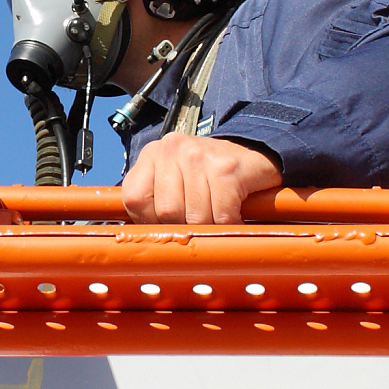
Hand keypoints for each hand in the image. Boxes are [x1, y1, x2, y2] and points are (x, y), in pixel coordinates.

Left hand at [121, 133, 282, 224]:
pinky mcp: (226, 167)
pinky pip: (221, 214)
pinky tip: (235, 217)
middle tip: (201, 221)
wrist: (254, 153)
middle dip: (185, 226)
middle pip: (166, 212)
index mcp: (153, 153)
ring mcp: (198, 155)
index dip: (152, 221)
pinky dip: (229, 225)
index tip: (172, 222)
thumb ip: (153, 201)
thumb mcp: (174, 181)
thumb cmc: (210, 176)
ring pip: (194, 217)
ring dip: (210, 227)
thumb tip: (141, 239)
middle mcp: (172, 148)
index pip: (134, 199)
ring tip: (218, 219)